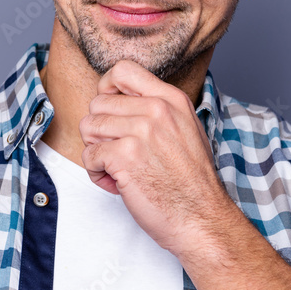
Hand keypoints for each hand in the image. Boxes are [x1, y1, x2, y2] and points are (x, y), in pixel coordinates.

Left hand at [79, 60, 234, 257]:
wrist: (202, 219)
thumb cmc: (190, 181)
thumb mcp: (184, 129)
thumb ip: (156, 109)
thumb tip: (118, 98)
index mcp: (171, 99)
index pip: (122, 70)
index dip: (106, 89)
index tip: (111, 112)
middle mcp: (157, 110)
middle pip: (97, 103)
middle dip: (99, 130)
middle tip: (116, 152)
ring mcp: (142, 132)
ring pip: (88, 127)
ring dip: (96, 152)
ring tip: (116, 168)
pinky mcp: (126, 157)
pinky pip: (88, 155)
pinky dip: (96, 173)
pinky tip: (116, 183)